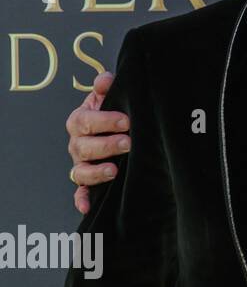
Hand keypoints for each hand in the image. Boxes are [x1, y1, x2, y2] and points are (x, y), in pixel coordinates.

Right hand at [66, 71, 130, 213]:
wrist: (117, 129)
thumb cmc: (113, 112)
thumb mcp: (111, 98)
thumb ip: (106, 88)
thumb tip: (105, 79)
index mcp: (79, 121)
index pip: (85, 120)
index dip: (105, 120)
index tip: (127, 121)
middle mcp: (77, 144)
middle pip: (84, 147)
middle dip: (106, 145)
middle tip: (128, 143)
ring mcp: (81, 163)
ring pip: (81, 171)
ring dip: (96, 172)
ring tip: (114, 170)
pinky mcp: (87, 181)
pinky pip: (80, 192)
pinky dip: (82, 200)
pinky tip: (87, 207)